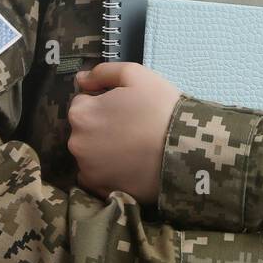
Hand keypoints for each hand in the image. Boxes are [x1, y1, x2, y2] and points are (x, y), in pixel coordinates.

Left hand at [67, 61, 182, 204]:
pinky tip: (129, 165)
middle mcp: (77, 143)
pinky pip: (98, 177)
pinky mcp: (101, 190)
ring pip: (91, 154)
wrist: (185, 149)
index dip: (104, 103)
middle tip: (131, 127)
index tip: (125, 108)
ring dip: (104, 150)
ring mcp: (88, 170)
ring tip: (133, 148)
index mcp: (81, 114)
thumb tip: (81, 79)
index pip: (83, 103)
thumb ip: (103, 72)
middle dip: (101, 127)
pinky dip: (108, 172)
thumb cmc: (160, 108)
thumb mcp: (135, 75)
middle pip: (85, 130)